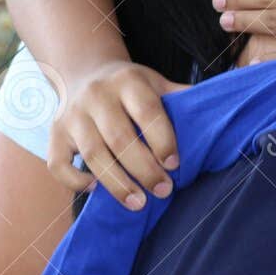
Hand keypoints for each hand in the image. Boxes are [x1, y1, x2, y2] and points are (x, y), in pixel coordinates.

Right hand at [45, 61, 189, 208]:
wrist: (84, 72)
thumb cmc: (130, 87)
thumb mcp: (156, 83)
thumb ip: (181, 99)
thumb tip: (220, 111)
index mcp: (128, 81)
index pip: (146, 111)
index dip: (162, 139)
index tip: (175, 165)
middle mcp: (96, 95)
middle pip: (120, 138)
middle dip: (144, 169)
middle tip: (164, 191)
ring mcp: (72, 115)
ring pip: (92, 154)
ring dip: (117, 183)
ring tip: (138, 203)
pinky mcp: (54, 134)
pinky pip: (58, 163)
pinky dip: (75, 181)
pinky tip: (96, 189)